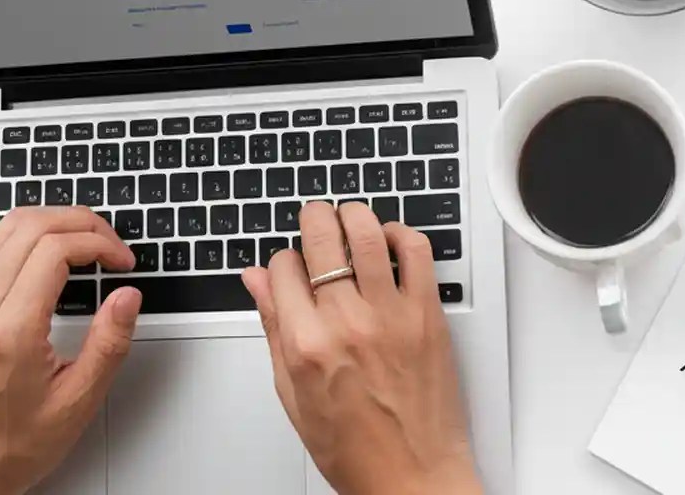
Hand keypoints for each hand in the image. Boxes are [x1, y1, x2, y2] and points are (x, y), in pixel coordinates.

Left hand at [0, 207, 142, 494]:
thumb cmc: (17, 441)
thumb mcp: (79, 399)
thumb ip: (108, 343)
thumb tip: (128, 297)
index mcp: (8, 334)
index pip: (51, 251)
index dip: (97, 243)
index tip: (122, 261)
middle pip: (28, 227)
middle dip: (80, 222)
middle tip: (111, 243)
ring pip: (7, 228)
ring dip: (54, 222)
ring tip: (89, 240)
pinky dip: (31, 236)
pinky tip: (58, 253)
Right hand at [243, 202, 481, 494]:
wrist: (411, 475)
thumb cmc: (354, 447)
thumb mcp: (293, 393)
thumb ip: (273, 327)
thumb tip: (256, 280)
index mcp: (305, 344)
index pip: (282, 266)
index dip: (281, 260)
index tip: (289, 267)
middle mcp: (346, 322)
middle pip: (322, 235)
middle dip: (313, 218)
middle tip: (315, 220)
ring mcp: (391, 315)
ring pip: (368, 232)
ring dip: (353, 216)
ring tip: (349, 220)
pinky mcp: (428, 314)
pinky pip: (417, 251)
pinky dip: (402, 233)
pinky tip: (390, 241)